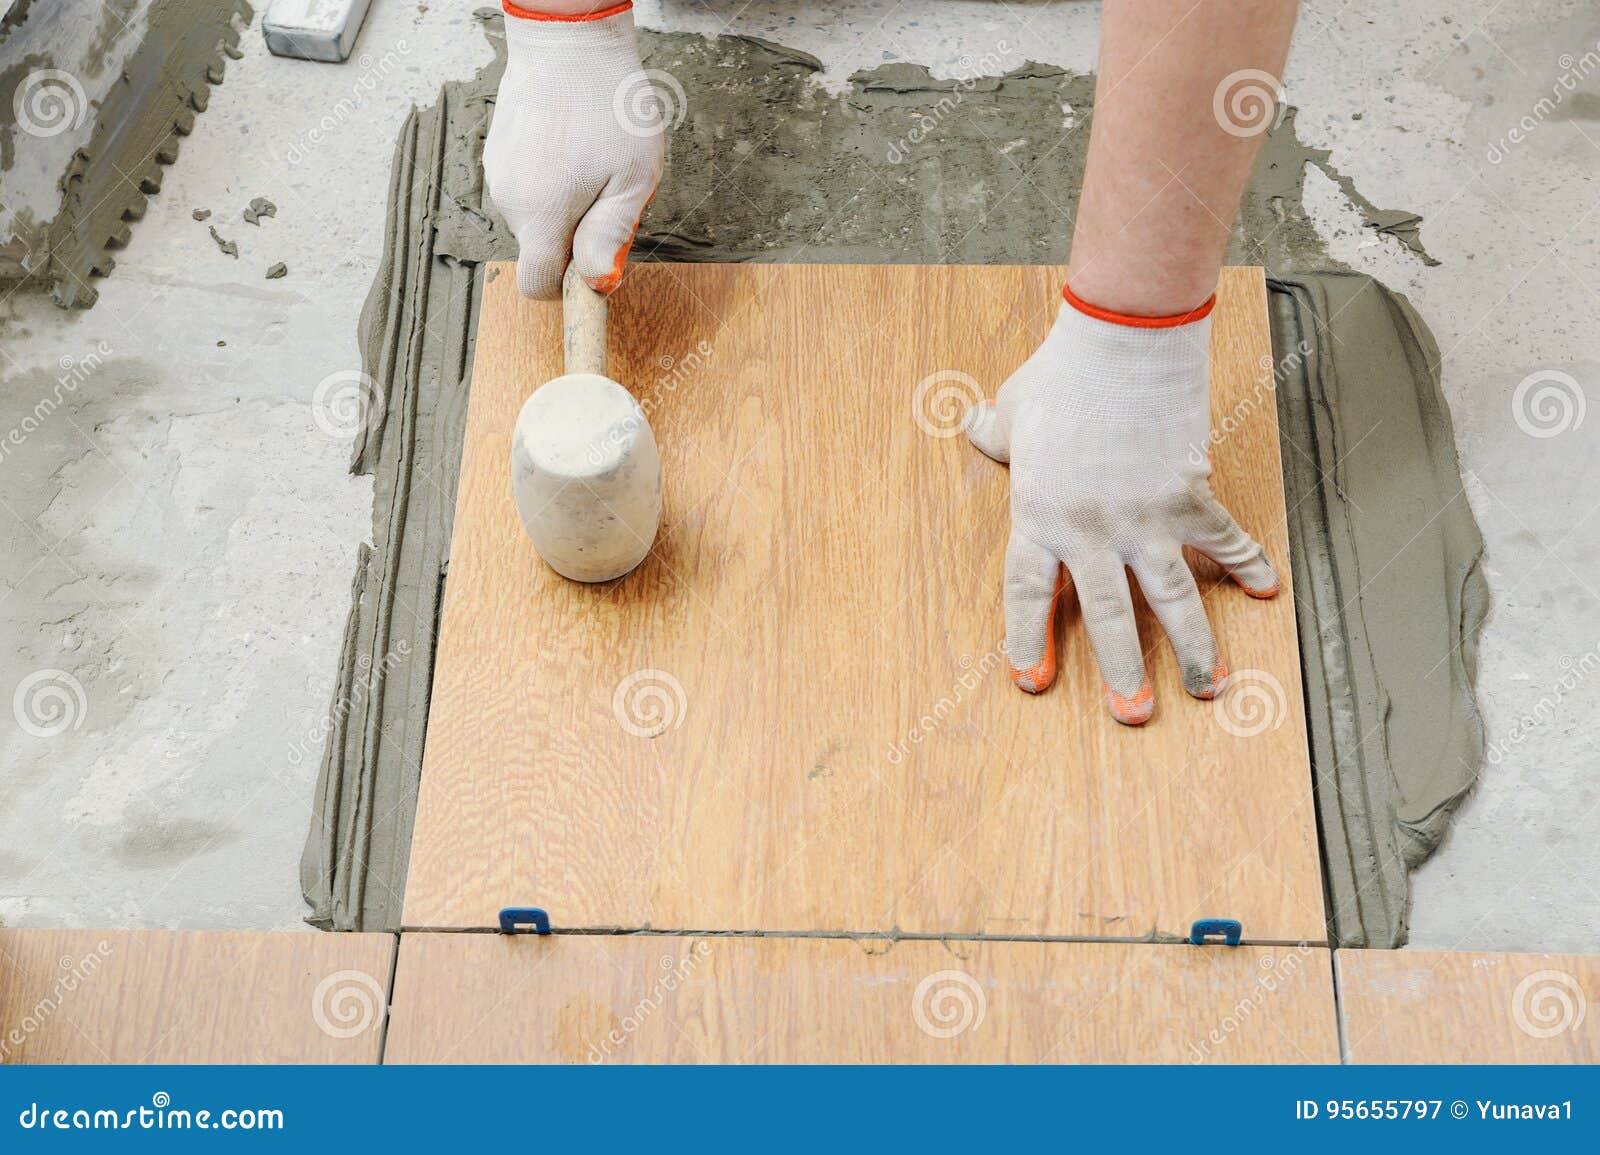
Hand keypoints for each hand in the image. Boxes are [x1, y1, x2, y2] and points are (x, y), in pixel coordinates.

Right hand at [484, 2, 663, 298]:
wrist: (568, 38)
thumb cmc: (607, 104)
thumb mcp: (631, 178)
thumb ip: (611, 236)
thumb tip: (596, 284)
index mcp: (540, 214)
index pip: (538, 285)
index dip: (568, 288)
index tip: (594, 270)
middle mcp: (508, 200)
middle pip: (542, 248)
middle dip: (576, 237)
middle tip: (610, 192)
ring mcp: (498, 174)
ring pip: (536, 217)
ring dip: (566, 205)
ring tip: (593, 160)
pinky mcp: (497, 152)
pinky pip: (528, 187)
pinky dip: (551, 180)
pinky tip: (573, 144)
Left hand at [964, 287, 1279, 725]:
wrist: (1123, 340)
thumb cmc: (1062, 374)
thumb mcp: (1011, 408)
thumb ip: (993, 432)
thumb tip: (971, 425)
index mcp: (1038, 517)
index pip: (1028, 594)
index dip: (1030, 640)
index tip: (1033, 681)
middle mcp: (1090, 530)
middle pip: (1106, 615)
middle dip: (1121, 670)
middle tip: (1133, 715)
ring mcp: (1143, 517)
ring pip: (1170, 598)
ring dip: (1193, 646)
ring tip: (1210, 689)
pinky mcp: (1187, 494)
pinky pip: (1222, 539)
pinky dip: (1248, 564)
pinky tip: (1269, 591)